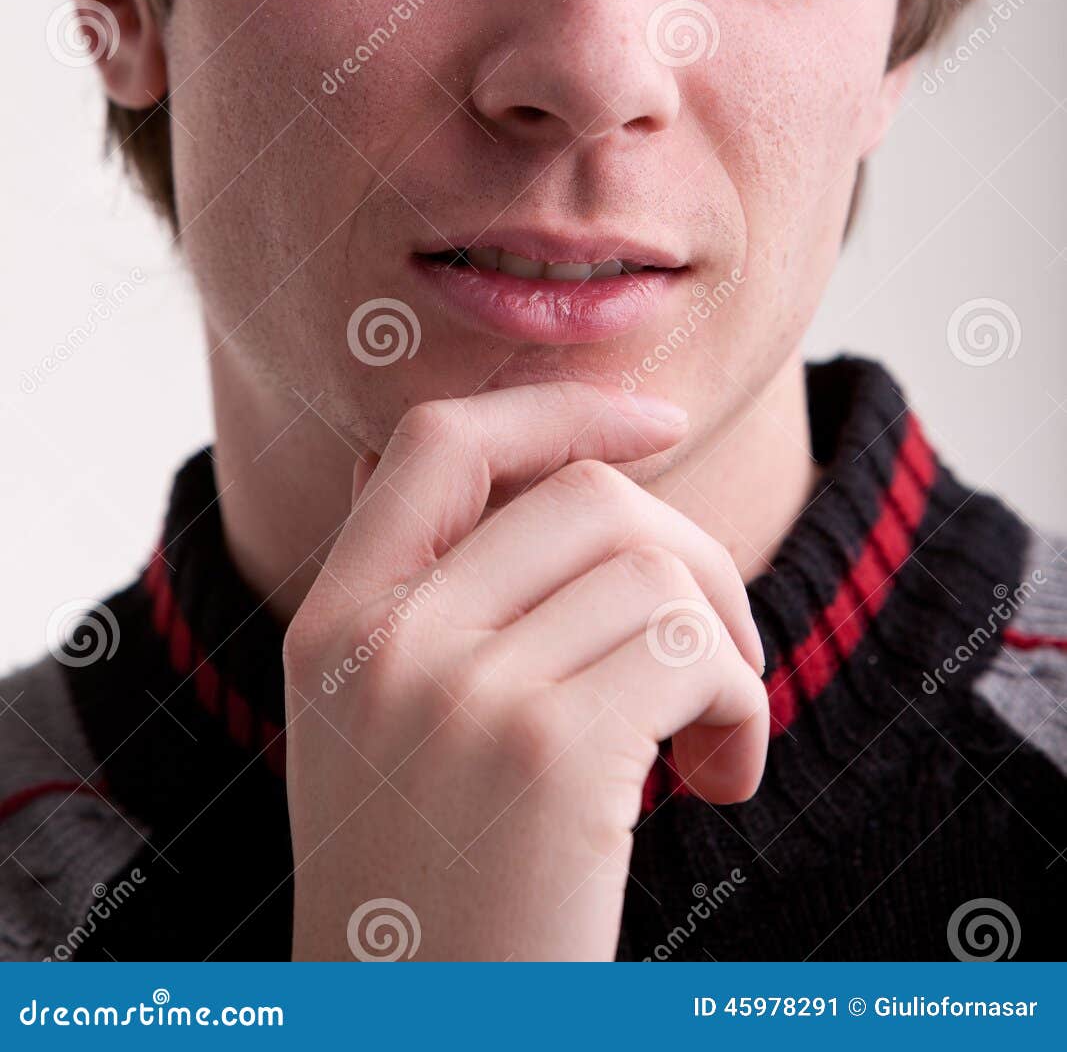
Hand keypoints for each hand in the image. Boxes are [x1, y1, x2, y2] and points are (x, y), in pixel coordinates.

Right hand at [283, 381, 767, 960]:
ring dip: (728, 648)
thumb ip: (392, 592)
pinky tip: (723, 781)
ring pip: (656, 569)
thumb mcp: (365, 731)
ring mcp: (460, 693)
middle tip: (718, 654)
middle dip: (691, 554)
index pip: (441, 437)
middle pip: (586, 493)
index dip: (562, 406)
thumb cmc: (427, 900)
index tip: (658, 424)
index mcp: (333, 622)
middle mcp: (384, 640)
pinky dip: (743, 705)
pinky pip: (694, 648)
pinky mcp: (549, 754)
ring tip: (713, 743)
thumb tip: (385, 452)